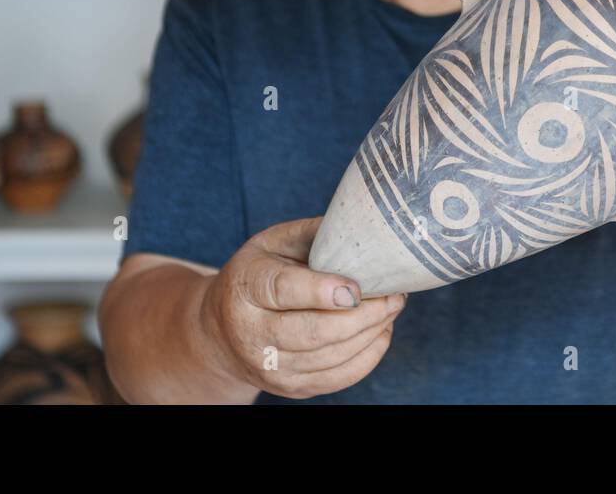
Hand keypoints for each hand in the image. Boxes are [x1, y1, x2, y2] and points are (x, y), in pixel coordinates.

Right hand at [201, 216, 404, 399]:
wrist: (221, 332)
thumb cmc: (257, 276)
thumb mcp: (273, 243)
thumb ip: (313, 234)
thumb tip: (362, 228)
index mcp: (245, 287)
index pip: (283, 290)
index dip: (322, 290)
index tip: (356, 287)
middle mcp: (251, 333)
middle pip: (313, 332)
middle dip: (362, 316)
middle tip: (393, 296)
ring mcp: (270, 367)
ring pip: (331, 357)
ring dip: (371, 333)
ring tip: (392, 308)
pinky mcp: (290, 387)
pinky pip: (338, 378)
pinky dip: (368, 356)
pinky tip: (380, 332)